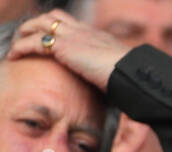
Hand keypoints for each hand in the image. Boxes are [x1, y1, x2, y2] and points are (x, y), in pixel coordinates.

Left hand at [8, 12, 132, 92]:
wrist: (130, 73)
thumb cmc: (131, 78)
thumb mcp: (121, 72)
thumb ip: (113, 73)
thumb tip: (117, 89)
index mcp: (97, 36)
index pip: (72, 24)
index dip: (59, 28)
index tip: (51, 38)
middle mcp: (83, 31)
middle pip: (54, 17)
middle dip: (38, 25)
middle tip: (28, 37)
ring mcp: (72, 36)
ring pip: (41, 24)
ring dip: (25, 32)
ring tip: (17, 46)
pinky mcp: (63, 47)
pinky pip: (34, 42)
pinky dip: (21, 47)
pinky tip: (14, 56)